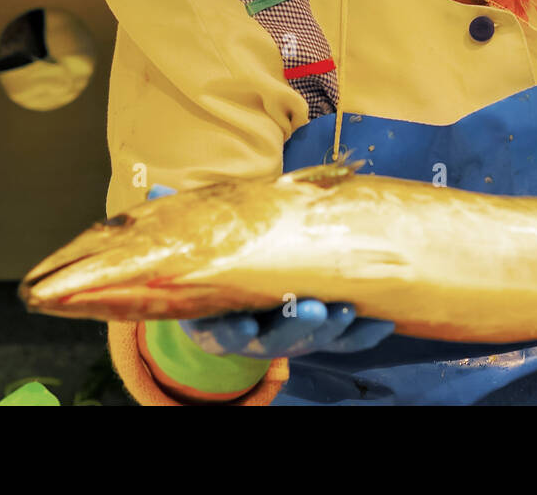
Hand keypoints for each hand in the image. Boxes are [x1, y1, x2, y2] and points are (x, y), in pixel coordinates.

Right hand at [144, 185, 394, 358]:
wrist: (236, 299)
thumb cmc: (221, 265)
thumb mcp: (199, 250)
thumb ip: (183, 226)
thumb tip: (156, 195)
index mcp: (219, 318)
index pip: (223, 332)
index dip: (232, 332)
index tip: (240, 328)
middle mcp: (254, 334)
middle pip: (273, 340)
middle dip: (295, 327)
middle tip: (314, 310)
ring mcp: (288, 335)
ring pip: (310, 340)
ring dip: (330, 329)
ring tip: (345, 309)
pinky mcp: (319, 332)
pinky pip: (344, 339)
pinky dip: (361, 333)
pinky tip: (381, 324)